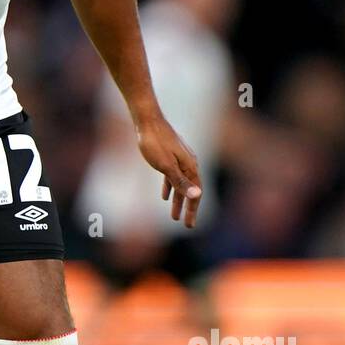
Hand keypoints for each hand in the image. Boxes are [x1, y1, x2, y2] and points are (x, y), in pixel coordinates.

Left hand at [135, 113, 202, 227]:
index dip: (193, 210)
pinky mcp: (170, 155)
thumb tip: (197, 196)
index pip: (196, 193)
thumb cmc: (155, 142)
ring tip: (174, 215)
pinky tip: (164, 196)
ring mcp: (180, 158)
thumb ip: (181, 182)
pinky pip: (173, 176)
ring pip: (181, 184)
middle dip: (188, 208)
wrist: (147, 120)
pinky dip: (170, 187)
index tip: (189, 225)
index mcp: (190, 166)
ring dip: (178, 200)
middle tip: (186, 225)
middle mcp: (189, 163)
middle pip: (190, 190)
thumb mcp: (166, 166)